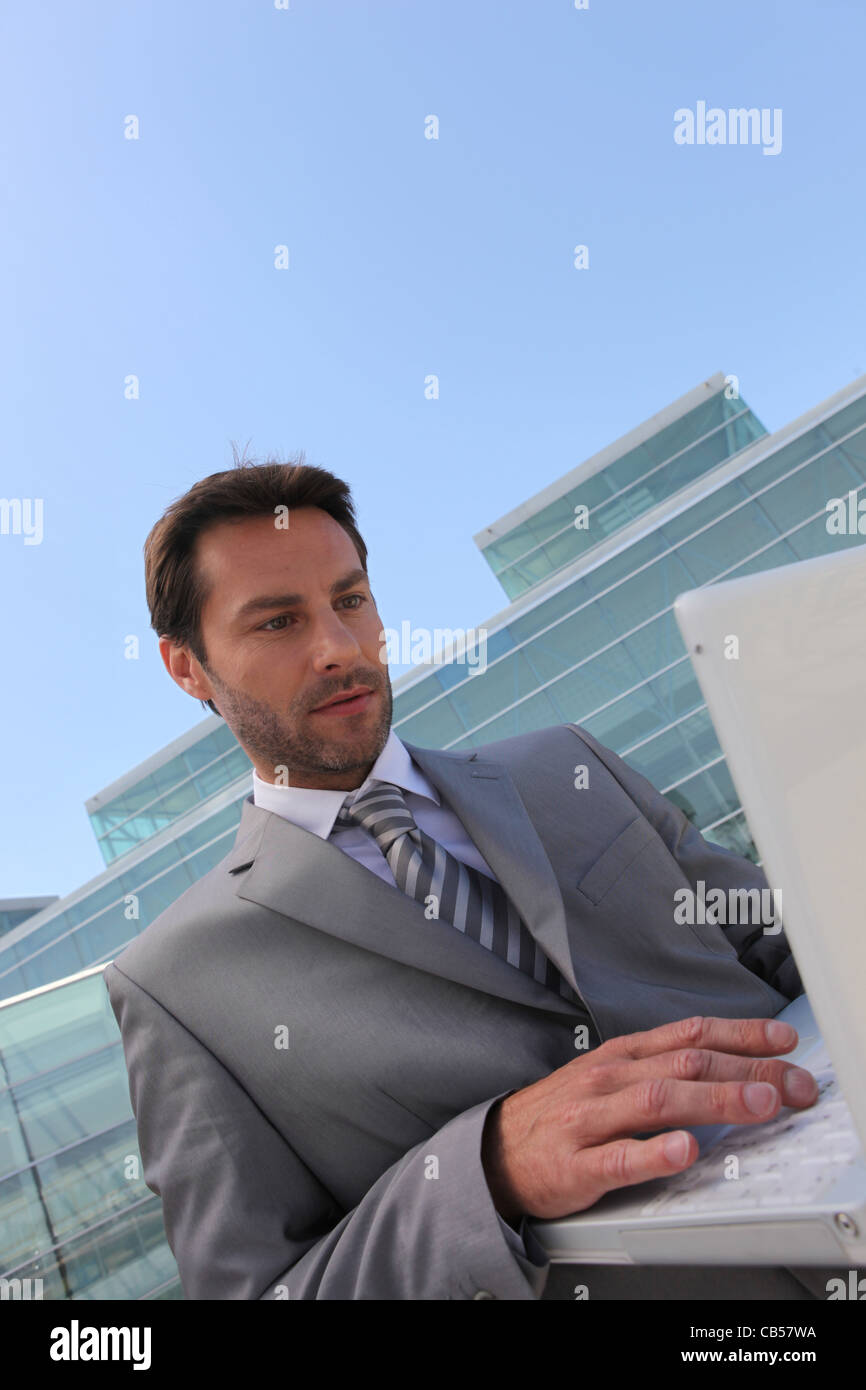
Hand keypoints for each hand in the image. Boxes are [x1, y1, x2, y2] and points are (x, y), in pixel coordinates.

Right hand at [481, 1015, 817, 1222]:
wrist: (495, 1151)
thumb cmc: (563, 1114)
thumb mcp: (611, 1076)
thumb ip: (662, 1069)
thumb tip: (729, 1064)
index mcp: (622, 1056)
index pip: (689, 1034)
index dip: (741, 1034)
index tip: (783, 1040)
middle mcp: (610, 1078)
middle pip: (685, 1064)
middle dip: (746, 1069)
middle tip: (792, 1081)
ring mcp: (590, 1119)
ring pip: (657, 1102)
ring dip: (713, 1100)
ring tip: (756, 1103)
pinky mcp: (575, 1163)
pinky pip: (617, 1158)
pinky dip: (652, 1153)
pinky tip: (682, 1151)